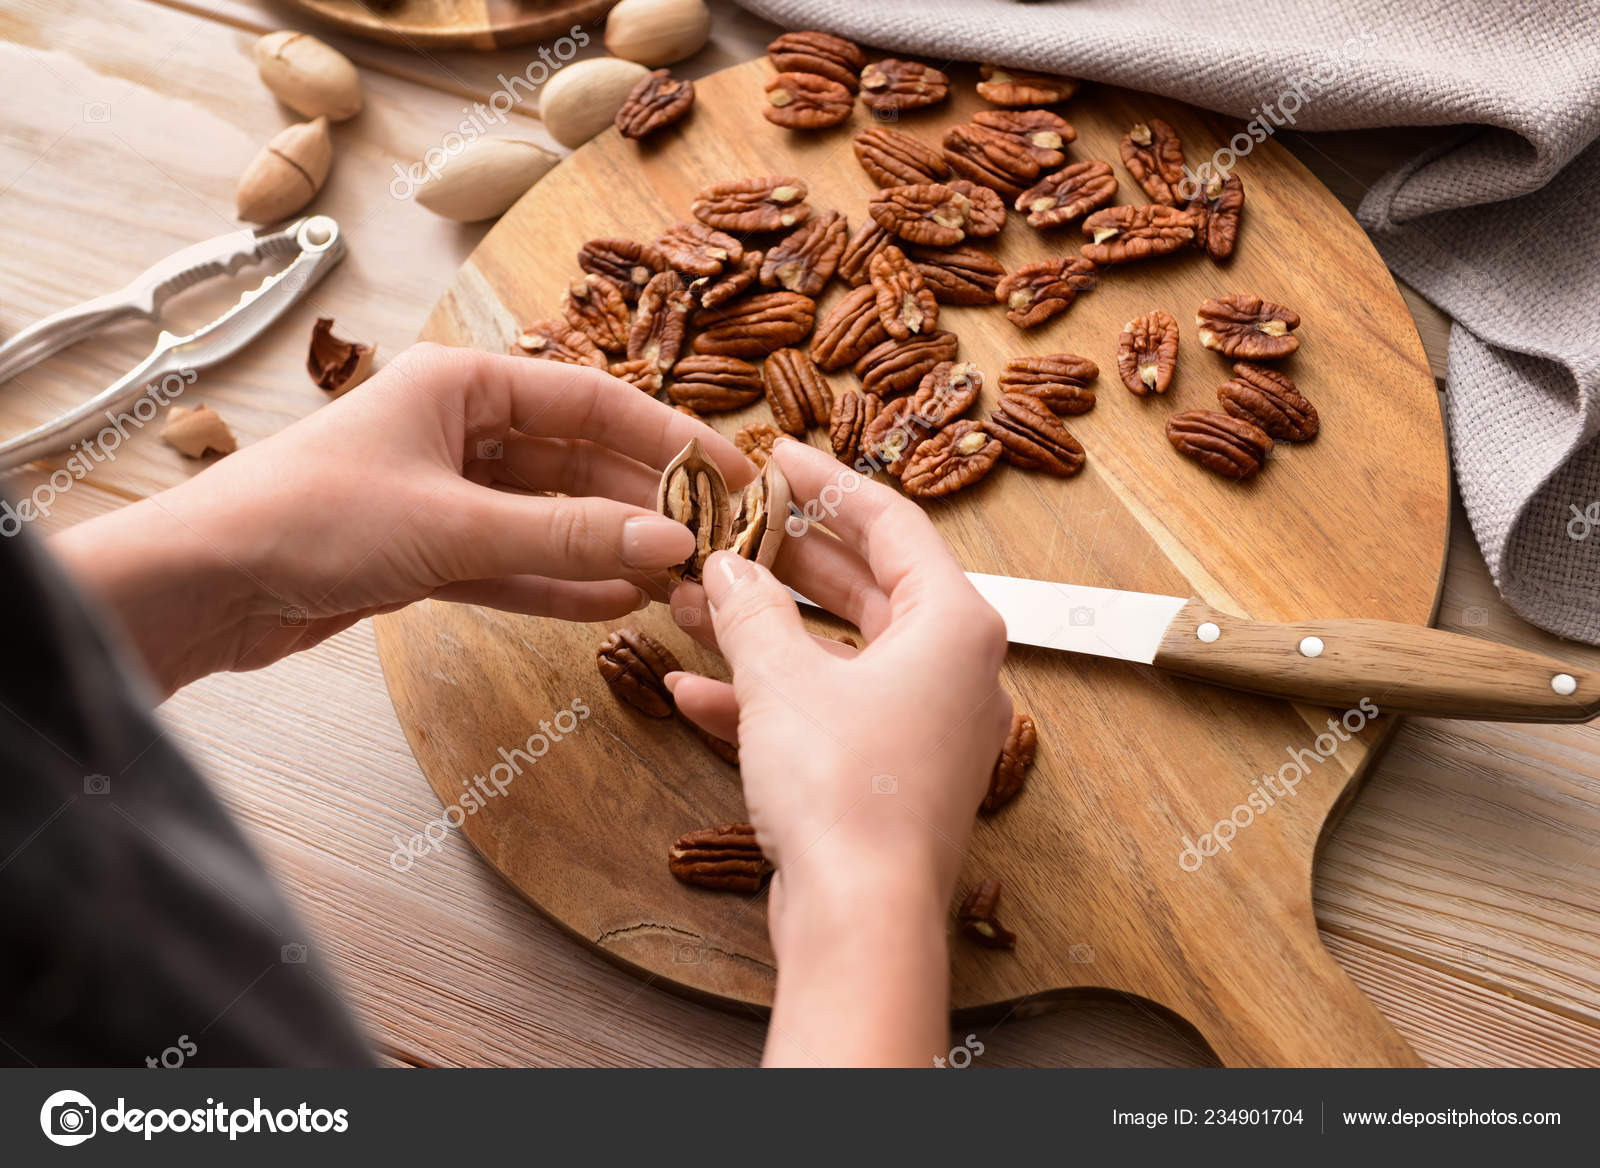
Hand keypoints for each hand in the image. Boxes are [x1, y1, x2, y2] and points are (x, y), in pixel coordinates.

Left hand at [51, 343, 749, 695]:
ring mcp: (443, 491)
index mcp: (463, 383)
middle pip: (578, 462)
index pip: (593, 404)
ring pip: (550, 516)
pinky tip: (615, 604)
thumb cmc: (309, 520)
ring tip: (677, 581)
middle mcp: (458, 427)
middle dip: (644, 504)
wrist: (202, 586)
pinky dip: (559, 581)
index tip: (732, 476)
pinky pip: (513, 561)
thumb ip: (567, 534)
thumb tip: (670, 541)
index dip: (670, 440)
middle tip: (713, 544)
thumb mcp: (454, 525)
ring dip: (609, 548)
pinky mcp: (425, 549)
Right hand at [666, 438, 1010, 1065]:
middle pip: (863, 587)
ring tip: (691, 601)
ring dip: (764, 631)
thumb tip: (726, 569)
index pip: (893, 523)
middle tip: (728, 526)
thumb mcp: (782, 681)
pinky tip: (694, 692)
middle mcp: (954, 669)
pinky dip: (771, 699)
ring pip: (838, 653)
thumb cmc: (845, 790)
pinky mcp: (891, 774)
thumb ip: (752, 611)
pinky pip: (829, 713)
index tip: (777, 455)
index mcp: (955, 624)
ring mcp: (926, 725)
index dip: (828, 482)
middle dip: (784, 562)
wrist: (862, 920)